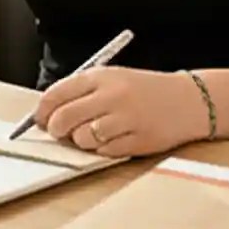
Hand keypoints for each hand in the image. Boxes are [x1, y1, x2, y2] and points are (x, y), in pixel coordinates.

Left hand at [34, 67, 209, 156]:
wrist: (188, 99)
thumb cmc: (144, 90)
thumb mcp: (112, 79)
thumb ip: (82, 92)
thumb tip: (48, 113)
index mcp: (101, 76)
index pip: (57, 94)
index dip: (43, 111)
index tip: (40, 119)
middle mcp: (112, 95)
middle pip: (64, 119)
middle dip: (57, 129)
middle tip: (61, 132)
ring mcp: (125, 118)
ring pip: (82, 138)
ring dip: (82, 141)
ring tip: (96, 133)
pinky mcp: (137, 140)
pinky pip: (104, 152)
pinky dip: (103, 150)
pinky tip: (114, 139)